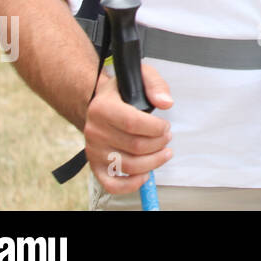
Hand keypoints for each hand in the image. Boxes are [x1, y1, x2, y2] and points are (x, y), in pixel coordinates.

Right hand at [85, 61, 173, 194]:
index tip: (165, 125)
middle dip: (159, 143)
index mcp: (102, 107)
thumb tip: (166, 103)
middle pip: (135, 146)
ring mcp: (94, 150)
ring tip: (163, 152)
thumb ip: (155, 84)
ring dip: (153, 162)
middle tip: (167, 137)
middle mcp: (94, 131)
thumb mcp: (140, 75)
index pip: (133, 123)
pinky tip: (146, 175)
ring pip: (129, 166)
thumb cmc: (123, 91)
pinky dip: (131, 185)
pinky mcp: (95, 165)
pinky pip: (111, 184)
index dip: (155, 127)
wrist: (100, 104)